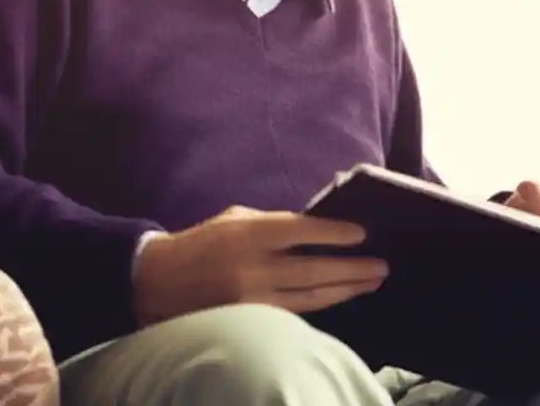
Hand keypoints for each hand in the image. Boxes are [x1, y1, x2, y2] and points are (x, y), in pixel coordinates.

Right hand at [133, 206, 387, 325]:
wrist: (158, 280)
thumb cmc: (204, 241)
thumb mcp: (237, 219)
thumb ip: (275, 222)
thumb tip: (317, 227)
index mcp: (250, 234)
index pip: (302, 231)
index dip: (335, 233)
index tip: (362, 234)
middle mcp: (253, 267)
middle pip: (314, 270)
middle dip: (352, 268)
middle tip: (381, 265)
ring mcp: (252, 299)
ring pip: (311, 297)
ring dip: (346, 289)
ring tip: (372, 281)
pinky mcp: (250, 320)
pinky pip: (295, 313)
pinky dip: (321, 304)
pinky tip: (342, 296)